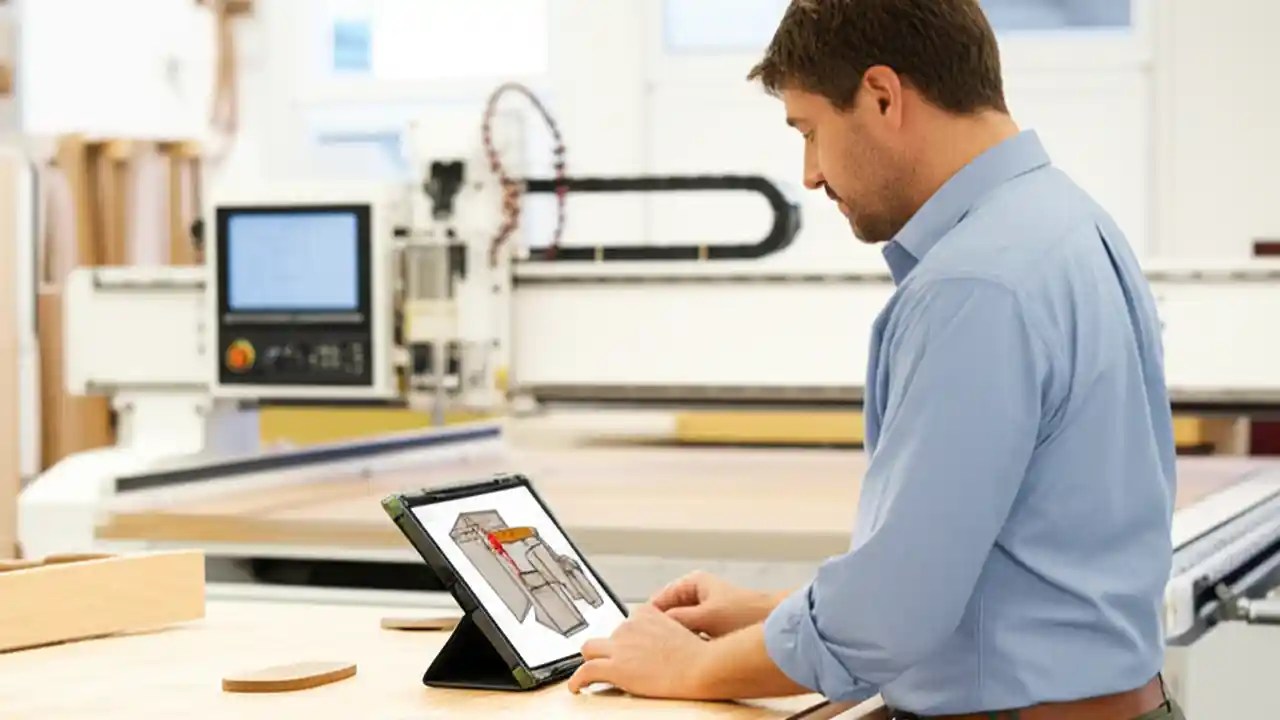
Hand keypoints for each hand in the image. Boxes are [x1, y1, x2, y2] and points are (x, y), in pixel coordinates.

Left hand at [567, 604, 711, 697]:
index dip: (626, 639)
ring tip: (590, 674)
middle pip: (608, 636)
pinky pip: (586, 671)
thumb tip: (664, 644)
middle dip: (611, 651)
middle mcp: (630, 625)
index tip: (627, 649)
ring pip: (590, 649)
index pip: (626, 622)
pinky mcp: (616, 667)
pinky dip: (577, 680)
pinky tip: (577, 687)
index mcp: (646, 613)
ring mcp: (621, 645)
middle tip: (617, 666)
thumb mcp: (684, 630)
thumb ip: (667, 631)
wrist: (701, 667)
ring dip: (591, 661)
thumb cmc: (699, 655)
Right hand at [650, 571, 782, 637]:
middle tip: (660, 646)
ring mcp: (704, 610)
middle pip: (667, 616)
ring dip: (680, 638)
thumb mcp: (706, 616)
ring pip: (680, 628)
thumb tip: (656, 624)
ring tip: (680, 648)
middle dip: (664, 631)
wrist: (775, 620)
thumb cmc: (746, 612)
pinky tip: (695, 651)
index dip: (649, 619)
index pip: (657, 601)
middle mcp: (697, 594)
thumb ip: (679, 618)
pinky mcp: (713, 625)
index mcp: (692, 583)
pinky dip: (692, 643)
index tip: (644, 635)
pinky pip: (693, 635)